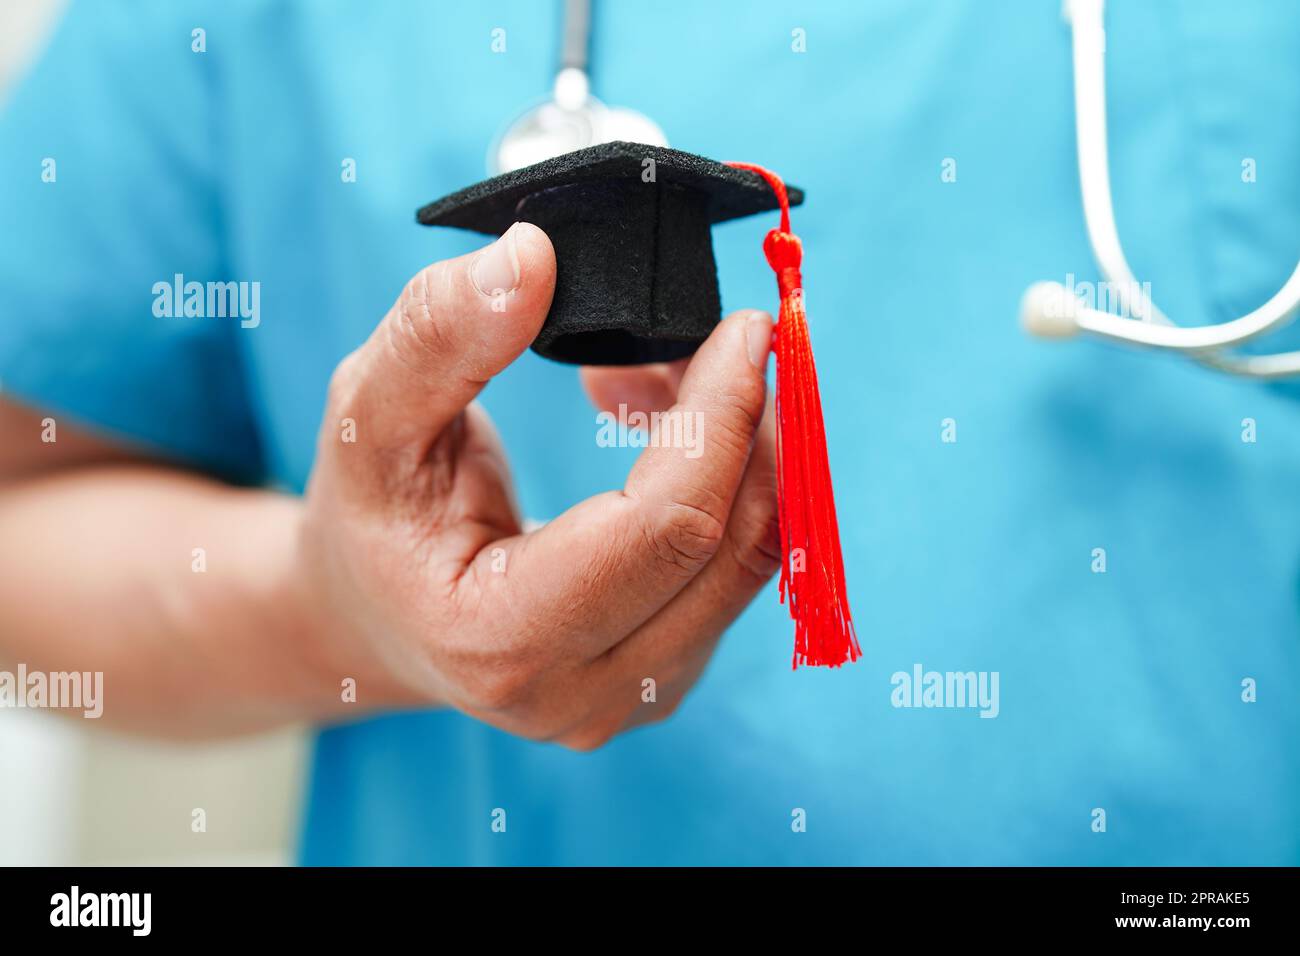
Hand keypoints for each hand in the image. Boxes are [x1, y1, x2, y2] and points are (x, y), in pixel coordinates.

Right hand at [297, 222, 778, 748]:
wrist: (376, 613)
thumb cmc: (371, 514)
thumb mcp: (366, 415)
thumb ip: (438, 338)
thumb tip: (533, 255)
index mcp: (504, 641)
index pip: (666, 528)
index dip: (719, 419)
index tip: (743, 328)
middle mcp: (587, 695)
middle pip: (731, 548)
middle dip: (747, 425)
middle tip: (721, 335)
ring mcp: (636, 697)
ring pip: (750, 560)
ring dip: (741, 450)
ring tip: (661, 376)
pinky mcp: (669, 676)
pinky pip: (736, 571)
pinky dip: (727, 485)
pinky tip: (662, 433)